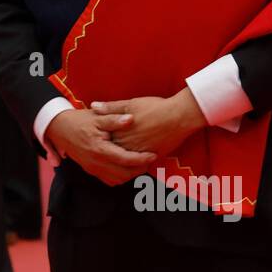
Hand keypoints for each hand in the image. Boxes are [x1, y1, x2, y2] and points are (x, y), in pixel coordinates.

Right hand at [46, 107, 155, 185]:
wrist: (60, 129)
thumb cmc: (80, 121)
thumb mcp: (97, 116)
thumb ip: (114, 118)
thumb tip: (131, 119)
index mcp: (100, 149)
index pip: (126, 159)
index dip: (142, 159)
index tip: (154, 155)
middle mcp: (96, 162)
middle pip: (124, 174)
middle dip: (140, 169)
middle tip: (150, 160)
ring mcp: (93, 169)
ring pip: (118, 180)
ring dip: (131, 175)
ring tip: (141, 164)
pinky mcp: (91, 171)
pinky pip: (109, 180)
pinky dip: (121, 177)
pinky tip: (128, 167)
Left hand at [90, 89, 205, 156]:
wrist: (178, 116)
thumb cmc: (155, 108)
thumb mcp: (130, 103)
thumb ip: (111, 107)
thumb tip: (93, 106)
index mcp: (119, 131)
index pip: (103, 140)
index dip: (99, 141)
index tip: (96, 142)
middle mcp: (127, 144)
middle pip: (111, 153)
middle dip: (106, 155)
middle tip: (102, 156)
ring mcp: (138, 153)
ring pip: (123, 163)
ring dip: (119, 164)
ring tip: (116, 163)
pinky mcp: (150, 158)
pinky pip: (137, 167)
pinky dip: (133, 168)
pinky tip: (132, 166)